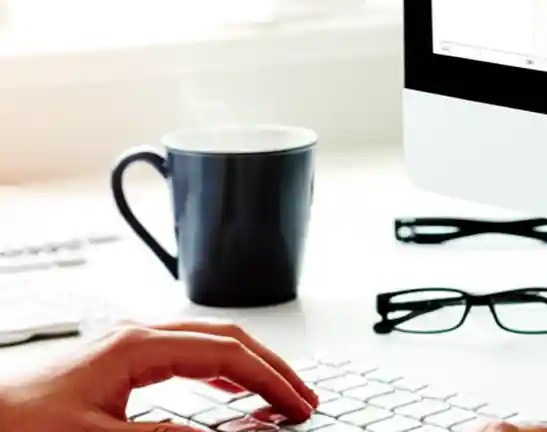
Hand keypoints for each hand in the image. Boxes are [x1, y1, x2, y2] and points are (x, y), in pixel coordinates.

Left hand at [0, 320, 317, 430]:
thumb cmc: (18, 425)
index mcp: (136, 348)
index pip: (226, 354)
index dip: (269, 380)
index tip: (296, 406)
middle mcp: (136, 336)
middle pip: (226, 338)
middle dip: (272, 366)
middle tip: (304, 398)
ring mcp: (127, 344)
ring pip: (209, 341)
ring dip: (249, 364)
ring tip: (278, 391)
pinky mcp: (117, 359)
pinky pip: (186, 352)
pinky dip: (220, 367)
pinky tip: (229, 385)